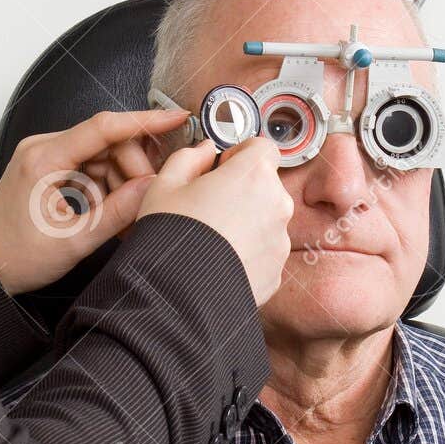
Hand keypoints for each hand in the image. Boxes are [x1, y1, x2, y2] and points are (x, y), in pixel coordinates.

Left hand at [0, 107, 189, 294]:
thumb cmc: (15, 256)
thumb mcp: (74, 241)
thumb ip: (118, 213)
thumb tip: (152, 189)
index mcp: (45, 159)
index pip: (104, 126)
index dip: (145, 121)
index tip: (176, 119)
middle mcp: (43, 148)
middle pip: (108, 142)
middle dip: (134, 169)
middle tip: (145, 200)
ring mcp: (45, 156)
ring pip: (102, 155)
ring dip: (121, 181)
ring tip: (127, 216)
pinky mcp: (48, 167)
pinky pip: (89, 166)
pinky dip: (106, 186)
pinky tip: (111, 211)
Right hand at [138, 136, 292, 306]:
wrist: (177, 296)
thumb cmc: (171, 236)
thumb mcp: (165, 184)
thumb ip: (189, 157)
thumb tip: (204, 150)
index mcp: (253, 175)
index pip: (262, 147)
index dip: (240, 153)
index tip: (222, 166)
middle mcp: (276, 204)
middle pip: (265, 184)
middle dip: (242, 189)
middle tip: (210, 204)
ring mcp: (280, 240)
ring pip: (266, 219)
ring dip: (246, 222)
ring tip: (213, 237)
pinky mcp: (277, 270)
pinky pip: (264, 251)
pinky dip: (248, 252)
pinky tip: (220, 259)